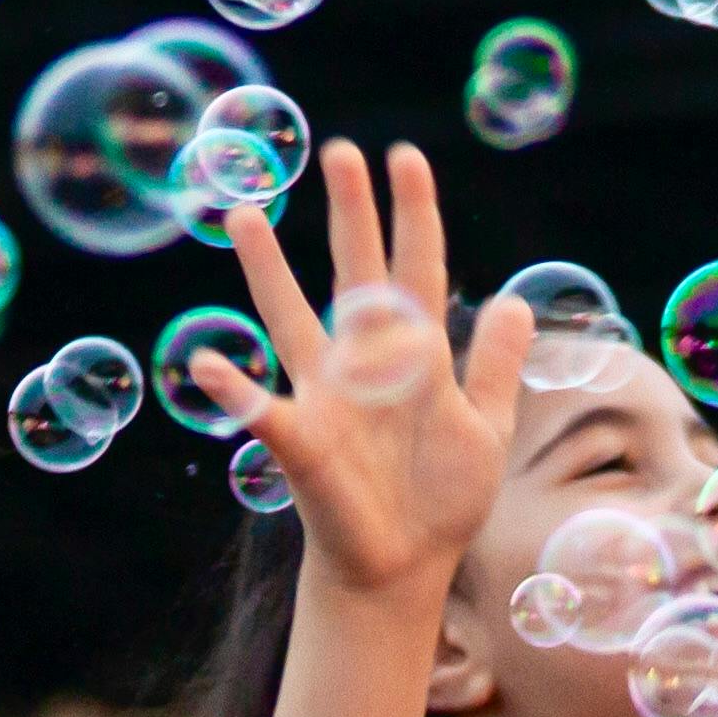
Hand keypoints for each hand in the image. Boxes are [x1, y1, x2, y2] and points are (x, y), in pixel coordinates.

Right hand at [202, 140, 532, 605]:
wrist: (403, 565)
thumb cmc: (440, 499)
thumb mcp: (485, 428)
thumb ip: (495, 367)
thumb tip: (513, 301)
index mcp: (411, 354)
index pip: (416, 269)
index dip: (413, 215)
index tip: (406, 157)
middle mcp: (362, 361)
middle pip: (355, 271)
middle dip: (351, 212)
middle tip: (340, 150)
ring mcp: (324, 394)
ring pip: (289, 317)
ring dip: (266, 268)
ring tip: (242, 212)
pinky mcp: (299, 439)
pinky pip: (258, 409)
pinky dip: (231, 389)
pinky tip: (204, 363)